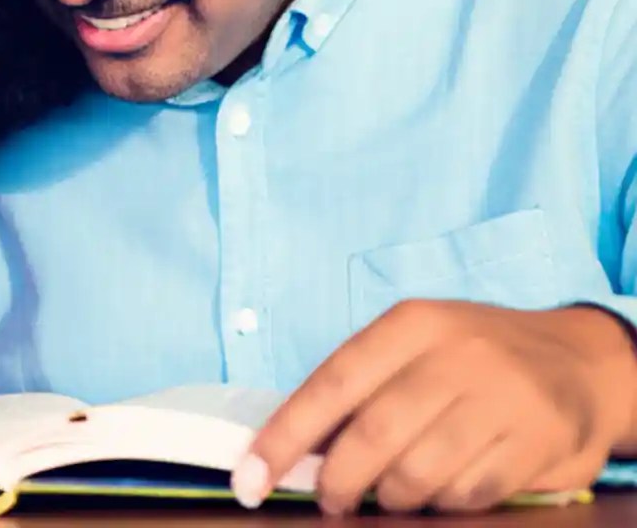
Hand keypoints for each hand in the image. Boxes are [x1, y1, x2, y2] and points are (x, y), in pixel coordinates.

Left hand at [232, 300, 636, 513]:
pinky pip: (468, 496)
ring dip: (392, 499)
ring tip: (389, 494)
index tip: (249, 479)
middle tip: (330, 500)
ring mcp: (504, 398)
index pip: (331, 384)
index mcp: (412, 324)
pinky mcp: (541, 441)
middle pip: (373, 437)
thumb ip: (358, 388)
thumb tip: (287, 447)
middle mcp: (458, 355)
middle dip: (338, 482)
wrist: (580, 361)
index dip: (284, 437)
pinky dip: (443, 505)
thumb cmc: (472, 358)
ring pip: (418, 475)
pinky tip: (442, 490)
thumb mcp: (415, 347)